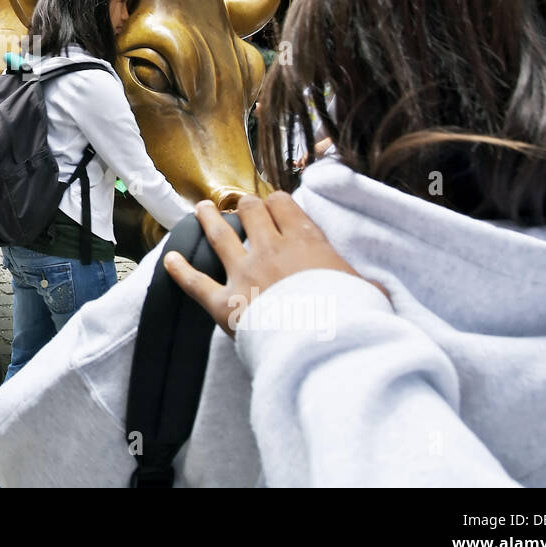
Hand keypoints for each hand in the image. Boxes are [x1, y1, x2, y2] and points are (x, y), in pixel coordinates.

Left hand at [163, 193, 384, 337]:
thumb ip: (365, 284)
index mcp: (306, 242)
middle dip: (245, 205)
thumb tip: (376, 288)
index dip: (278, 202)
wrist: (320, 344)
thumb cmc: (350, 318)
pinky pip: (196, 283)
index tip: (275, 202)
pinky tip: (169, 260)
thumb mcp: (368, 294)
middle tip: (241, 203)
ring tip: (202, 208)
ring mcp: (244, 274)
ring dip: (208, 218)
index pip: (286, 207)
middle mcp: (270, 250)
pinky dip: (180, 270)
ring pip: (219, 235)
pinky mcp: (224, 303)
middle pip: (252, 213)